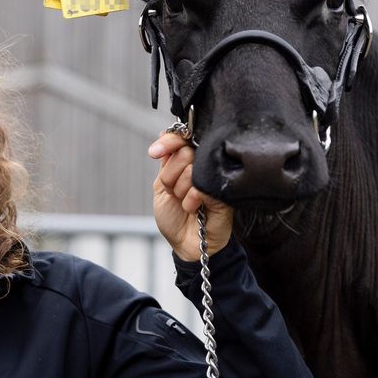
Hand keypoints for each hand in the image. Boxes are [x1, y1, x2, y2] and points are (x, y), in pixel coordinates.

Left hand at [149, 132, 233, 261]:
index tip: (154, 152)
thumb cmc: (175, 217)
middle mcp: (204, 166)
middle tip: (175, 192)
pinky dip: (190, 201)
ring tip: (186, 204)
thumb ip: (165, 161)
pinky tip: (195, 209)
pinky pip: (200, 187)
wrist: (186, 244)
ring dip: (180, 192)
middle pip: (184, 153)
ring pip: (190, 170)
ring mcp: (214, 178)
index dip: (168, 142)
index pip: (181, 138)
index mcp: (189, 161)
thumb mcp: (162, 186)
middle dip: (171, 177)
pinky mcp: (223, 192)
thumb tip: (162, 133)